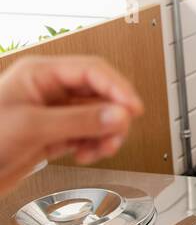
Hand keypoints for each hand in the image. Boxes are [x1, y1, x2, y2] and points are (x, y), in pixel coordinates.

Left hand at [0, 55, 142, 196]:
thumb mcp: (32, 127)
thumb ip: (78, 121)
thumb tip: (117, 115)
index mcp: (40, 74)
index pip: (92, 71)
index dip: (117, 88)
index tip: (133, 108)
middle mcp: (48, 90)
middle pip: (99, 93)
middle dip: (112, 113)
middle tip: (119, 131)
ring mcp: (52, 113)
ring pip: (96, 116)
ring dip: (105, 133)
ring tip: (102, 148)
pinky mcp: (52, 135)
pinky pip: (87, 134)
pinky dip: (93, 145)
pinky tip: (87, 154)